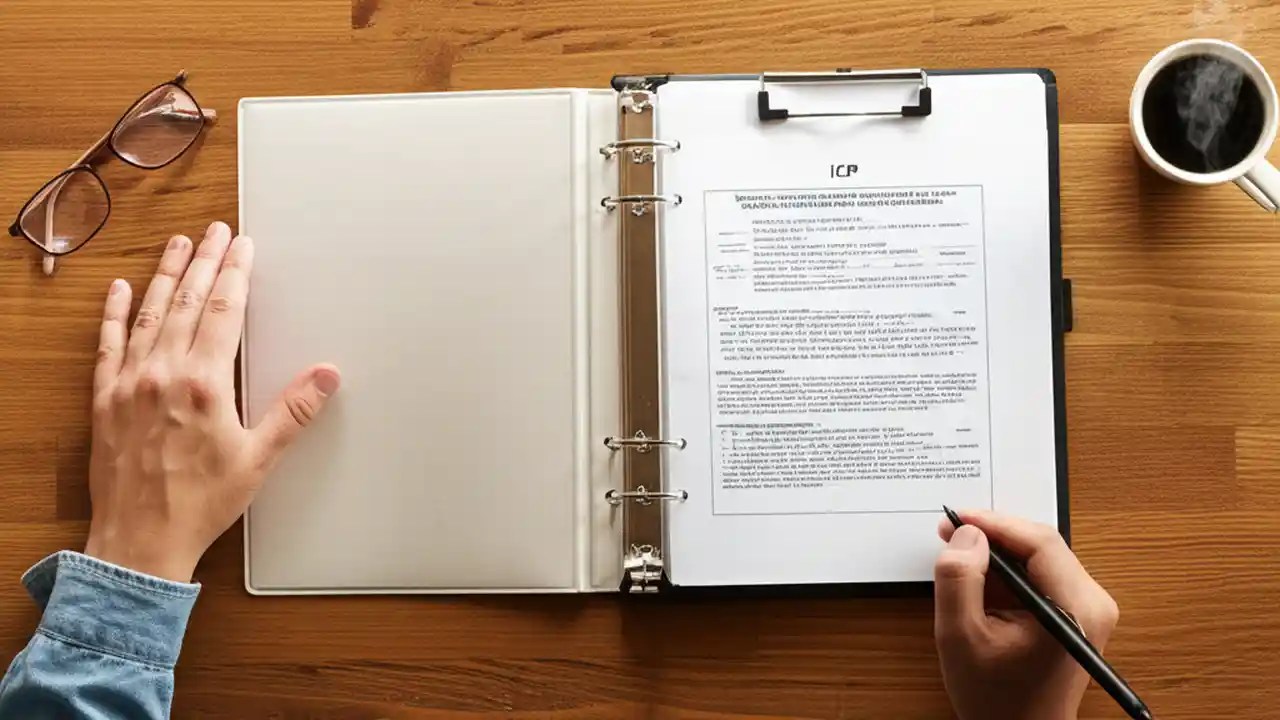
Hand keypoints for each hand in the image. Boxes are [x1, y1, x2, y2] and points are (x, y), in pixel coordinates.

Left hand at [85, 221, 339, 581]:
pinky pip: (108, 344)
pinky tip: (119, 290)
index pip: (223, 312)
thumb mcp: (259, 459)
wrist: (139, 540)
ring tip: (179, 246)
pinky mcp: (105, 400)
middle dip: (205, 261)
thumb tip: (326, 376)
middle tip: (216, 232)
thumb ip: (293, 411)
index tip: (243, 247)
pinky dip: (113, 313)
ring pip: (148, 314)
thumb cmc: (198, 504)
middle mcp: (162, 374)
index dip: (235, 273)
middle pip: (187, 302)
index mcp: (204, 384)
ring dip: (166, 275)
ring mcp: (129, 384)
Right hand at [933, 510, 1119, 719]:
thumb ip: (959, 581)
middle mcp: (1092, 604)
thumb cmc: (996, 698)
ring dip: (999, 551)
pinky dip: (1010, 569)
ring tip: (960, 556)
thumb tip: (967, 536)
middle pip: (1041, 545)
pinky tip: (980, 576)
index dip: (994, 524)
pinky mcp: (1078, 612)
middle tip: (951, 534)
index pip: (1040, 542)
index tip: (957, 519)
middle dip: (994, 535)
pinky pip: (1042, 573)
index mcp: (1075, 609)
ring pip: (1039, 555)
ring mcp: (1089, 608)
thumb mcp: (960, 637)